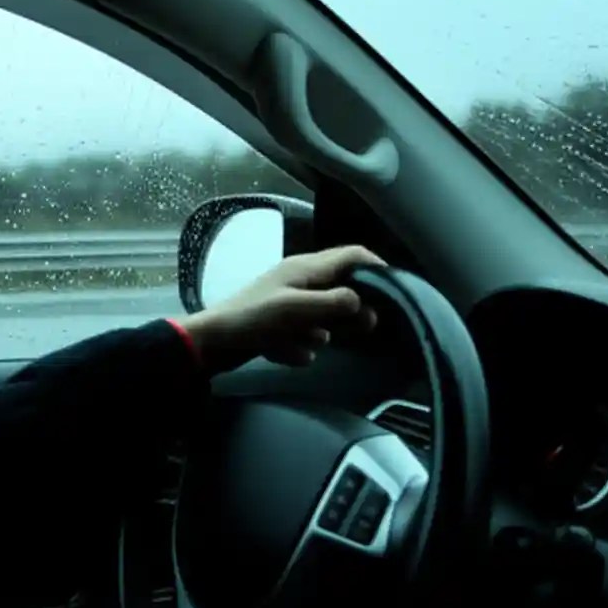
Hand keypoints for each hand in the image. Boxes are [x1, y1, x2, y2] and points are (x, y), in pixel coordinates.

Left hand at [177, 245, 385, 373]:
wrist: (211, 344)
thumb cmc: (251, 320)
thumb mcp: (295, 309)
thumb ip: (332, 303)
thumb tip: (362, 301)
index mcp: (304, 268)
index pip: (352, 256)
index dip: (377, 268)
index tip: (396, 292)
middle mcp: (299, 281)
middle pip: (343, 289)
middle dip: (352, 310)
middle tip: (362, 328)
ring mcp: (288, 303)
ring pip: (323, 318)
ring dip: (319, 333)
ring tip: (305, 341)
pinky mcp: (278, 326)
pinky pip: (302, 337)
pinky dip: (296, 346)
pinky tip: (281, 352)